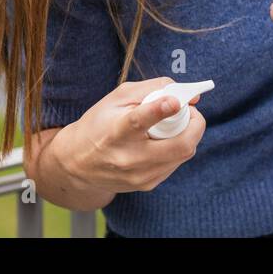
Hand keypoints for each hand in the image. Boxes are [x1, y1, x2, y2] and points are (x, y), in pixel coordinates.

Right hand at [58, 77, 205, 193]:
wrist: (77, 163)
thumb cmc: (100, 123)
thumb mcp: (119, 97)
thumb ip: (155, 88)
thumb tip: (191, 96)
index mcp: (115, 132)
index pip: (137, 122)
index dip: (158, 111)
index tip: (173, 102)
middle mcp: (128, 158)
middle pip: (179, 145)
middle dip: (195, 123)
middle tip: (189, 110)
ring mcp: (139, 175)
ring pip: (184, 152)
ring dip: (188, 133)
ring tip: (173, 124)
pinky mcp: (147, 185)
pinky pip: (177, 162)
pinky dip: (178, 147)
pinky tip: (164, 141)